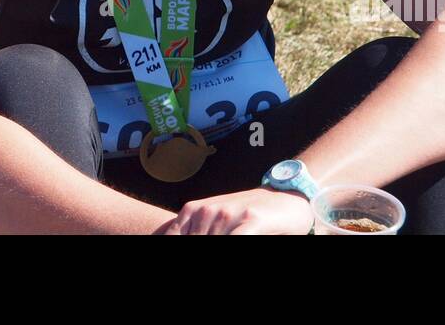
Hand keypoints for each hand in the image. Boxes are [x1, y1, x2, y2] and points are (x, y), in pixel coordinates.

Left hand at [152, 186, 313, 234]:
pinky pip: (233, 241)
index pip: (171, 235)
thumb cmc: (248, 215)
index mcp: (192, 211)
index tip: (156, 242)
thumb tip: (162, 234)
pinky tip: (232, 240)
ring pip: (209, 241)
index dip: (165, 241)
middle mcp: (206, 212)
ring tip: (225, 238)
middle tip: (211, 238)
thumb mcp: (215, 220)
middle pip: (190, 240)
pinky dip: (229, 243)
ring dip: (213, 242)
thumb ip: (188, 227)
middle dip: (188, 246)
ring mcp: (227, 215)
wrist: (288, 197)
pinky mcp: (249, 221)